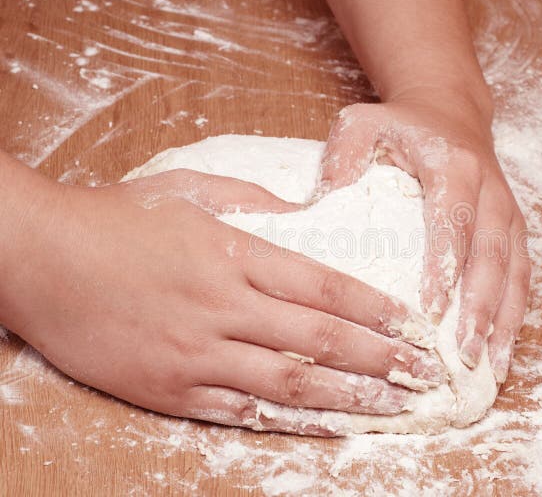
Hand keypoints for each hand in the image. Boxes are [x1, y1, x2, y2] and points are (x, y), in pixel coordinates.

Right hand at [0, 169, 444, 434]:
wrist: (40, 257)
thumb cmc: (116, 217)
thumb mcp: (190, 190)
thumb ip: (255, 203)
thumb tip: (307, 214)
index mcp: (234, 255)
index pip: (325, 287)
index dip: (377, 310)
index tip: (414, 325)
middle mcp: (224, 308)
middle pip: (320, 340)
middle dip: (381, 360)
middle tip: (425, 375)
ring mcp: (197, 354)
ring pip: (290, 383)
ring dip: (350, 399)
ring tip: (395, 409)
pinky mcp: (170, 389)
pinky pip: (242, 411)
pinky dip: (290, 421)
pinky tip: (327, 428)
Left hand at [315, 91, 530, 383]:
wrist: (450, 114)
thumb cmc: (401, 127)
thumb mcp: (362, 124)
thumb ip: (343, 159)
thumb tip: (319, 212)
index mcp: (453, 165)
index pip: (452, 219)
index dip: (446, 264)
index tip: (432, 309)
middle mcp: (490, 189)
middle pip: (491, 254)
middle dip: (482, 307)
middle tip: (466, 354)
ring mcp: (508, 211)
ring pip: (514, 270)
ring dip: (506, 320)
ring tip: (492, 366)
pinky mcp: (515, 229)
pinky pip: (522, 274)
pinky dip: (516, 314)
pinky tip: (504, 349)